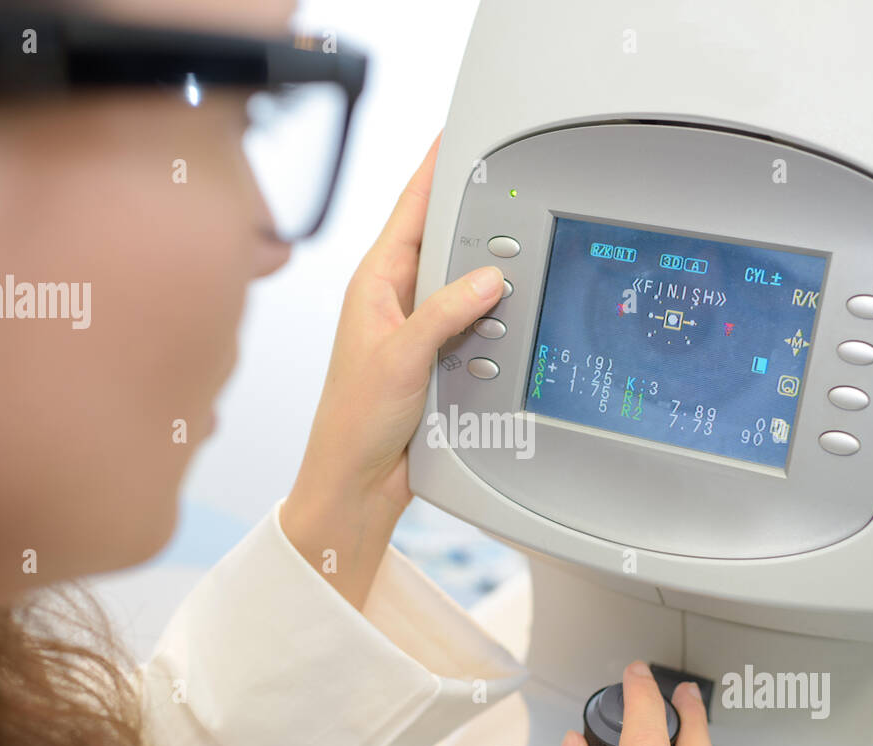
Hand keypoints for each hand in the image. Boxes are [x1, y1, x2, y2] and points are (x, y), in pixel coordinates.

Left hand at [280, 134, 503, 608]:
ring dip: (488, 275)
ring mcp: (416, 330)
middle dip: (475, 218)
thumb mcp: (401, 359)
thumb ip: (444, 314)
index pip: (410, 210)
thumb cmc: (353, 423)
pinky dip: (493, 317)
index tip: (457, 134)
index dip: (433, 169)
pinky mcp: (435, 359)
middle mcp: (394, 301)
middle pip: (443, 242)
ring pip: (464, 284)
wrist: (356, 484)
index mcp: (374, 285)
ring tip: (519, 256)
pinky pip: (473, 323)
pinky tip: (512, 315)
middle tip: (512, 195)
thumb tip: (486, 278)